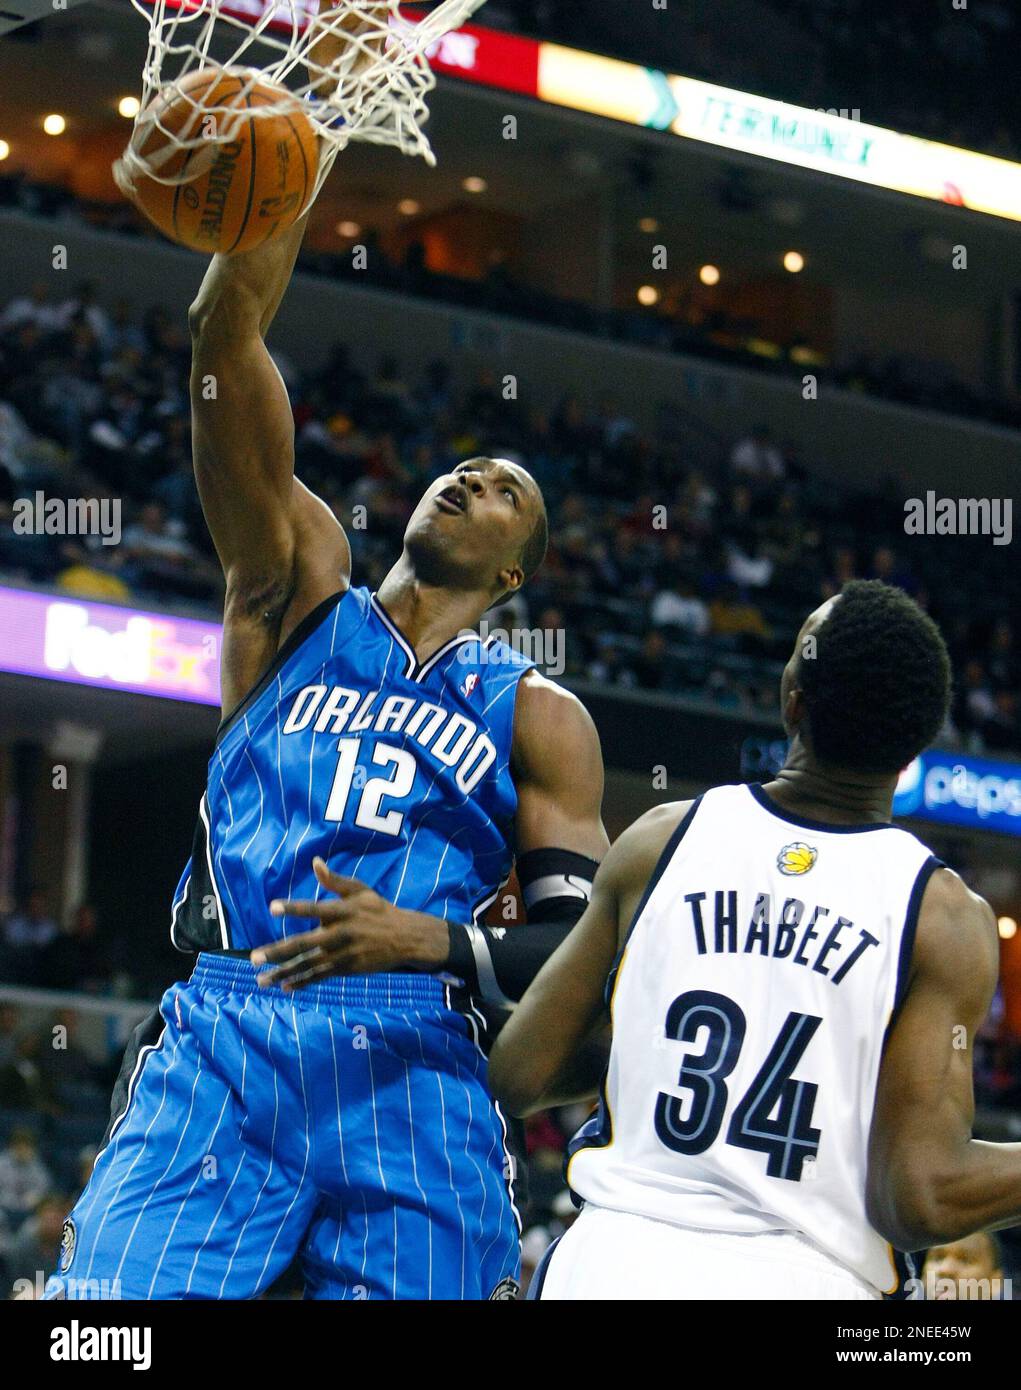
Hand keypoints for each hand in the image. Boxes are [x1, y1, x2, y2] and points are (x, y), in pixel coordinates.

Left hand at [251, 857, 449, 989]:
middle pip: (303, 944)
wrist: (405, 938)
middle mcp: (340, 933)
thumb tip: (314, 862)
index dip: (294, 908)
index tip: (272, 908)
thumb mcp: (360, 890)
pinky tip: (284, 986)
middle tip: (254, 958)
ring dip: (283, 973)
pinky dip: (302, 982)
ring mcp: (342, 954)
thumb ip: (334, 880)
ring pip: (307, 965)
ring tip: (260, 980)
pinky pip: (319, 976)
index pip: (313, 908)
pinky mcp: (346, 969)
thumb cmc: (378, 910)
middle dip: (277, 952)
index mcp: (342, 910)